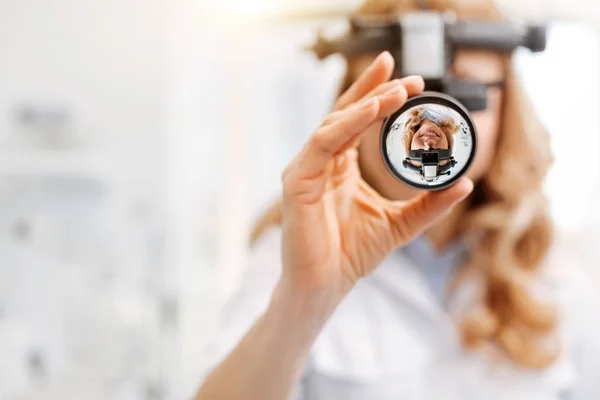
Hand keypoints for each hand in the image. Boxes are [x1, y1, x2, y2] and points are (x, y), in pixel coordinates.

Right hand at [280, 51, 472, 301]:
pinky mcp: (297, 182)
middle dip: (374, 89)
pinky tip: (371, 110)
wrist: (326, 286)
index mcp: (339, 166)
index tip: (409, 80)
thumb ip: (429, 203)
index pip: (356, 120)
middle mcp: (320, 162)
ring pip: (334, 123)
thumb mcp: (401, 223)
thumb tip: (465, 182)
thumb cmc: (352, 254)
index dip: (378, 95)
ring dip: (366, 103)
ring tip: (398, 92)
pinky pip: (322, 144)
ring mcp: (306, 170)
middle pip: (344, 113)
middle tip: (406, 73)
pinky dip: (346, 125)